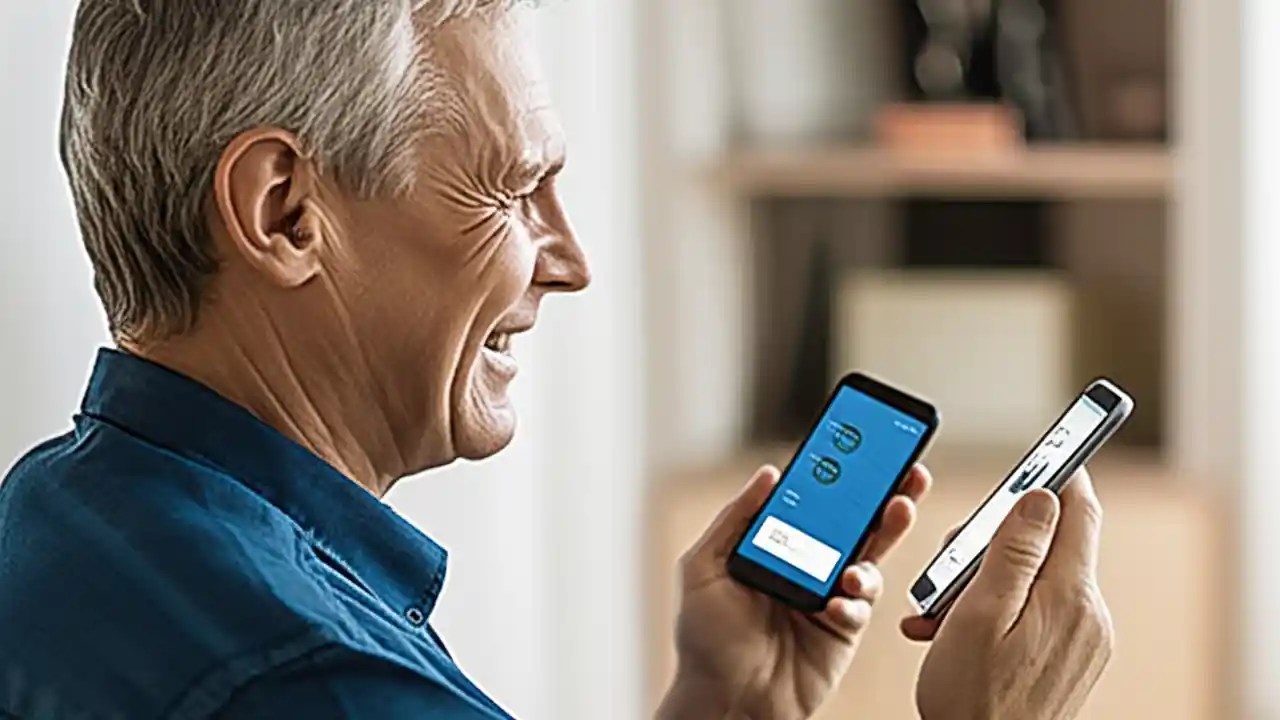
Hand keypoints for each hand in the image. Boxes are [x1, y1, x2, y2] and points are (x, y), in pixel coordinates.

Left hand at [657, 464, 931, 719]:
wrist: (726, 701)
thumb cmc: (706, 640)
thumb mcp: (702, 568)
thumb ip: (735, 519)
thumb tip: (769, 474)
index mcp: (775, 544)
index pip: (812, 500)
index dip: (838, 474)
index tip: (863, 445)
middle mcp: (807, 564)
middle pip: (853, 521)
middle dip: (884, 493)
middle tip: (908, 470)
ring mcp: (829, 594)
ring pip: (868, 555)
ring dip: (887, 532)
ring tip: (896, 511)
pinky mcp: (842, 627)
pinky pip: (859, 604)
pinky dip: (853, 600)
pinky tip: (836, 603)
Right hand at [903, 470, 1113, 719]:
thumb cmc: (971, 700)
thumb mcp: (978, 614)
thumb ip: (1012, 550)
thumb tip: (1041, 494)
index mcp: (1067, 596)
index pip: (1077, 509)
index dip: (1059, 471)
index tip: (1049, 445)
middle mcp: (1087, 613)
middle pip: (1050, 540)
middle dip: (996, 539)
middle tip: (951, 566)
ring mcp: (1084, 637)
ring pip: (1037, 575)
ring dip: (988, 578)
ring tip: (943, 612)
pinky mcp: (1072, 655)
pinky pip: (1037, 609)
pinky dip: (997, 607)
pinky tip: (957, 629)